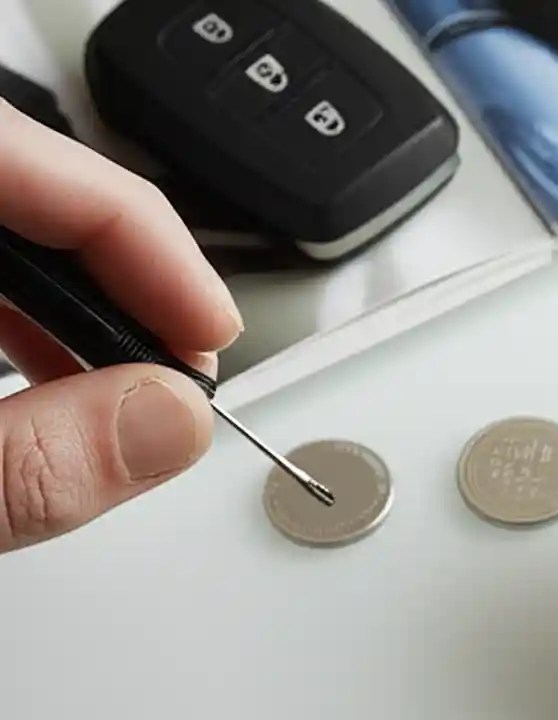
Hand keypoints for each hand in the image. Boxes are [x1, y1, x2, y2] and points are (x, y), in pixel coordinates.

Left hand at [0, 100, 241, 553]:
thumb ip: (19, 465)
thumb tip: (168, 423)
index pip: (42, 168)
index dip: (153, 246)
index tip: (212, 333)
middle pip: (36, 193)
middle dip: (131, 287)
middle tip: (186, 373)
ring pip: (11, 235)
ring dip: (87, 314)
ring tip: (135, 393)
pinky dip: (30, 329)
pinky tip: (52, 386)